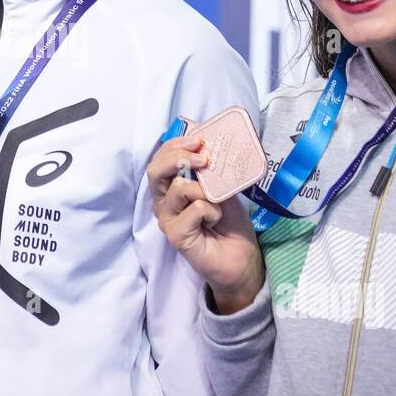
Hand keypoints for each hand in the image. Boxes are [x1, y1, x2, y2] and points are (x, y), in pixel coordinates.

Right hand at [147, 133, 264, 313]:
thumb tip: (208, 147)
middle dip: (176, 157)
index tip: (198, 139)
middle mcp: (164, 202)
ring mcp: (167, 219)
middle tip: (201, 157)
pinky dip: (211, 211)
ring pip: (179, 188)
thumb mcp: (222, 188)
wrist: (241, 256)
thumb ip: (211, 172)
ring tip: (217, 205)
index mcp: (171, 188)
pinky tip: (214, 222)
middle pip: (155, 171)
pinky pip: (194, 208)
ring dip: (206, 191)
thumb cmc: (230, 223)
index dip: (175, 145)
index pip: (161, 159)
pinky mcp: (175, 234)